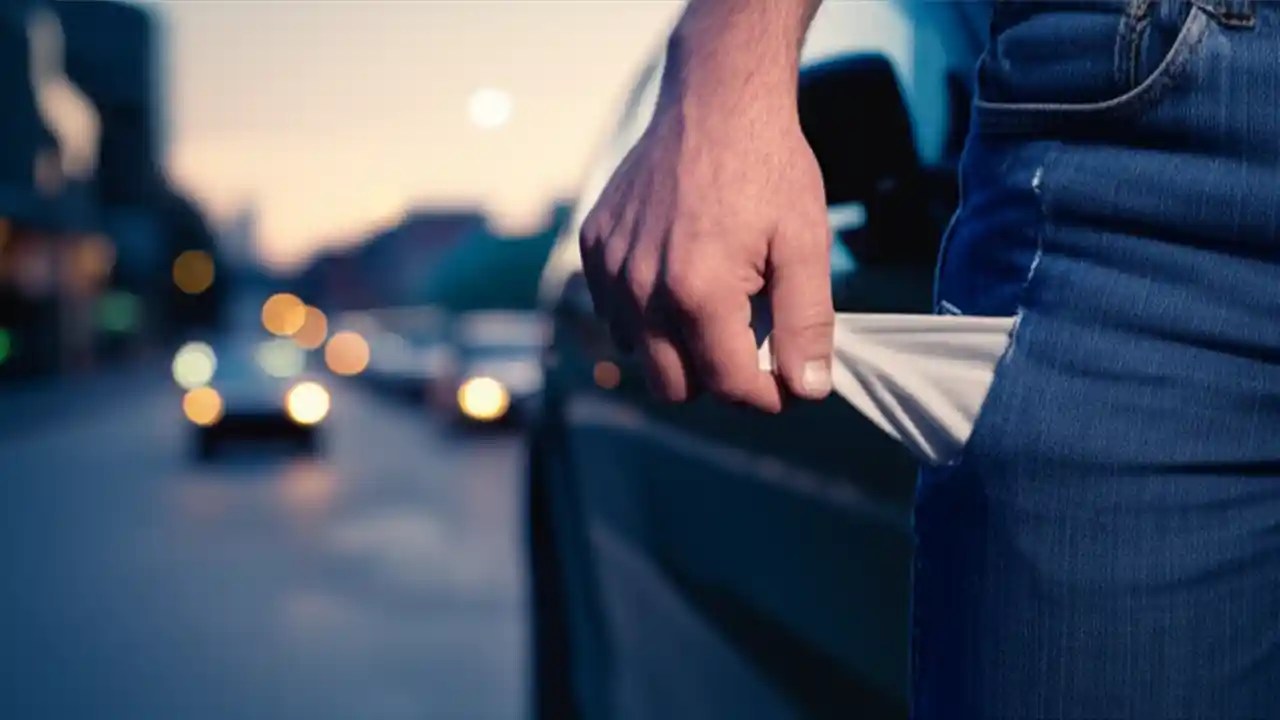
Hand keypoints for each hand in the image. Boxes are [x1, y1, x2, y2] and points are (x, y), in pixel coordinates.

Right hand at [579, 85, 833, 412]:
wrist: (714, 101)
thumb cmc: (766, 167)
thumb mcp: (806, 244)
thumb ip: (807, 324)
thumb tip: (808, 390)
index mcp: (698, 292)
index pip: (728, 387)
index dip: (766, 396)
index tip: (786, 382)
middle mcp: (641, 288)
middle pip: (675, 389)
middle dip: (717, 380)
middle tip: (751, 344)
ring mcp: (610, 268)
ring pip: (639, 355)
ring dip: (676, 348)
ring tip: (714, 304)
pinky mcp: (593, 248)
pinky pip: (614, 313)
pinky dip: (644, 312)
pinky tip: (677, 275)